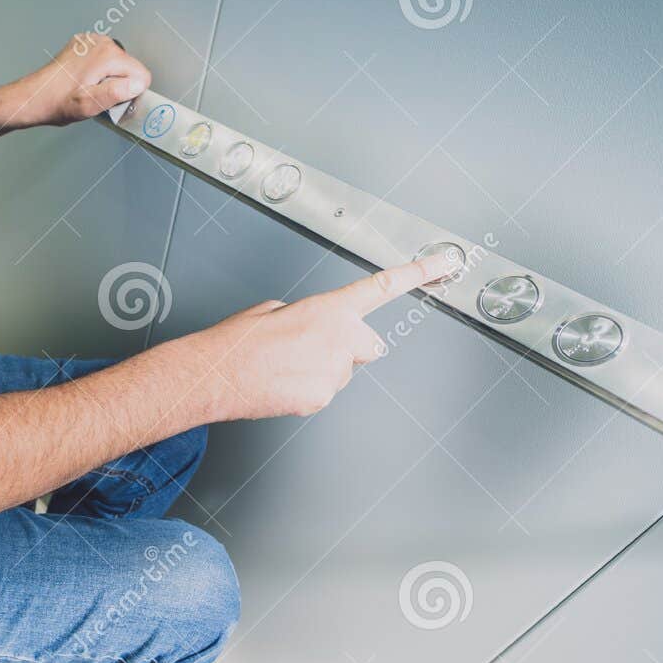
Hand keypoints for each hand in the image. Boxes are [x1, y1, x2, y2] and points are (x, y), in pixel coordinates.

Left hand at [5, 33, 151, 127]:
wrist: (33, 96)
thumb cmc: (56, 102)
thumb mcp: (89, 105)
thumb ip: (117, 93)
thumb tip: (137, 85)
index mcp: (106, 54)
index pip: (141, 75)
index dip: (130, 93)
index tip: (112, 100)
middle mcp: (100, 42)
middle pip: (129, 67)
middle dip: (118, 84)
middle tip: (95, 96)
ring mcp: (90, 41)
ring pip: (117, 64)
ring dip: (107, 79)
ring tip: (86, 88)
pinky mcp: (82, 45)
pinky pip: (103, 60)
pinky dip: (96, 72)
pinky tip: (82, 81)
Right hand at [181, 255, 458, 421]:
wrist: (216, 375)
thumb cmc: (238, 341)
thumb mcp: (272, 310)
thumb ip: (308, 316)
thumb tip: (313, 331)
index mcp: (329, 309)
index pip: (383, 287)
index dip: (419, 273)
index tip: (446, 263)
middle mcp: (340, 340)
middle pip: (367, 345)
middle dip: (348, 347)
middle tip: (313, 348)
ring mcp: (334, 373)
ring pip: (341, 372)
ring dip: (320, 369)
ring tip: (283, 367)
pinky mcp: (322, 399)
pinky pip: (323, 392)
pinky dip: (305, 389)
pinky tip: (280, 383)